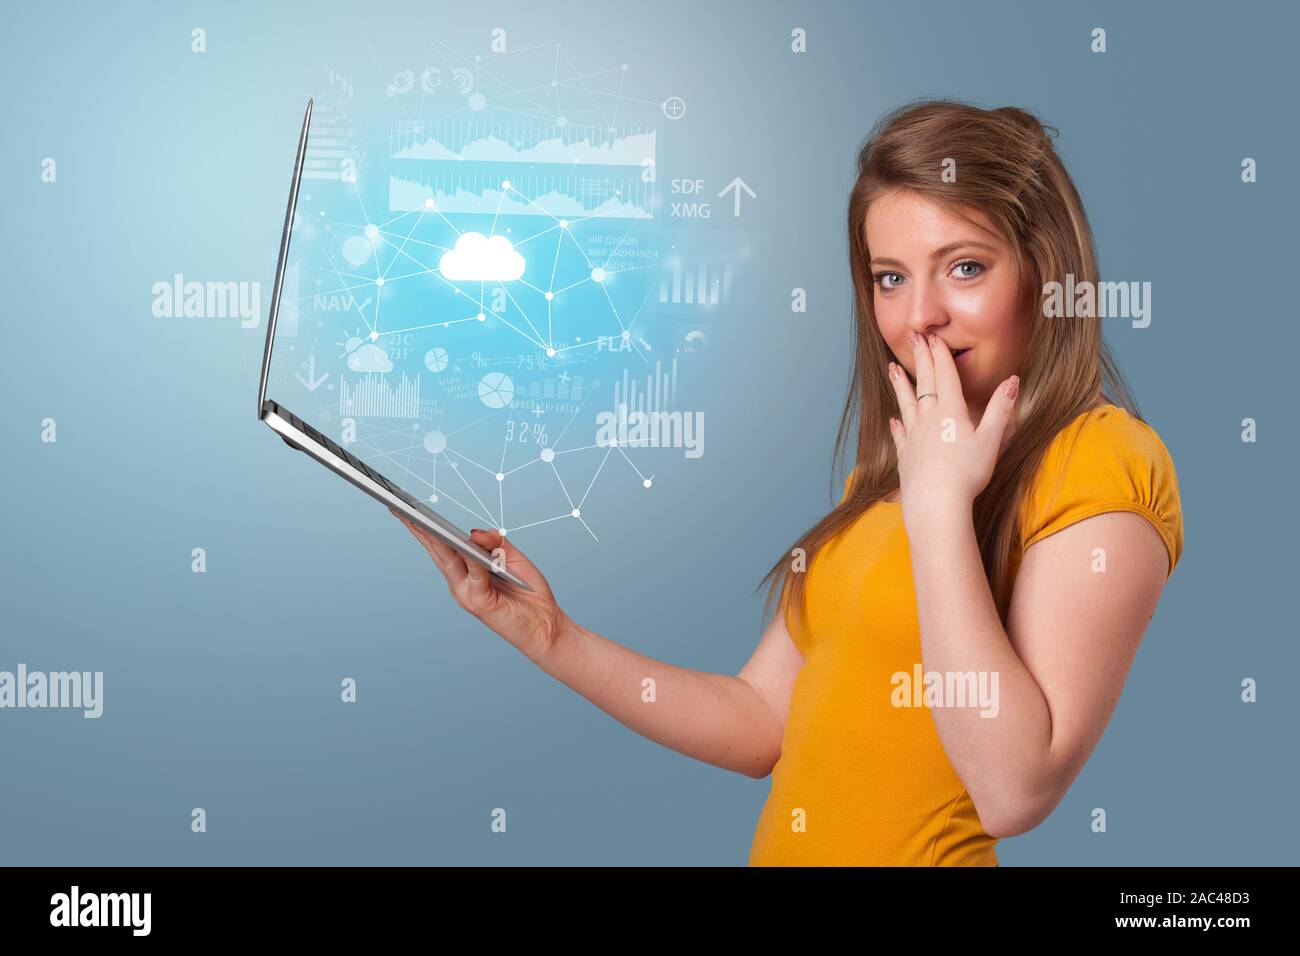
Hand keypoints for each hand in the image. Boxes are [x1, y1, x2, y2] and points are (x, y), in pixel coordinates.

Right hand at [390, 509, 567, 662]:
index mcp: (467, 572)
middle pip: (437, 551)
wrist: (546, 626)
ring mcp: (467, 594)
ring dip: (433, 541)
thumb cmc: (529, 593)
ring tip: (419, 521)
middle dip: (419, 530)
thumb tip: (474, 532)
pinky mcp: (479, 603)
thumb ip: (497, 542)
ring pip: (447, 561)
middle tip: (401, 509)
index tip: (410, 510)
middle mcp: (461, 583)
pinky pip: (474, 575)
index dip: (426, 529)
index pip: (442, 547)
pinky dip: (471, 560)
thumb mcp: (514, 559)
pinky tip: (466, 543)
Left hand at [886, 330, 1018, 522]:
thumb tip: (1012, 381)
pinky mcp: (905, 455)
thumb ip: (1000, 409)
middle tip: (912, 337)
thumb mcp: (991, 440)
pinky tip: (894, 420)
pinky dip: (897, 425)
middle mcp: (928, 419)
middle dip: (920, 359)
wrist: (936, 503)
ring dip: (900, 385)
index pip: (945, 376)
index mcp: (951, 412)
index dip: (940, 355)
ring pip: (906, 404)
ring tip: (892, 368)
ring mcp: (913, 437)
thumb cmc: (967, 473)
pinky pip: (900, 435)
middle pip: (924, 383)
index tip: (933, 336)